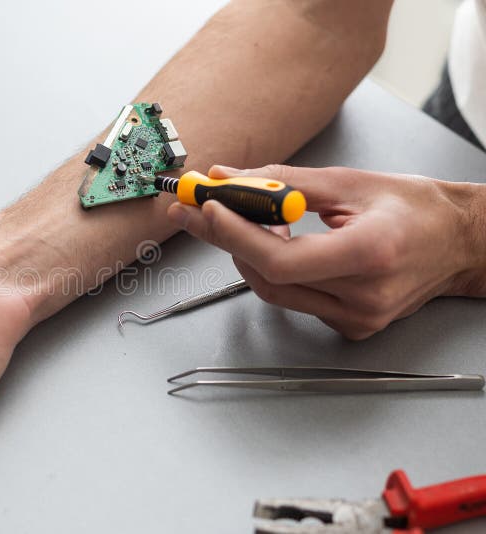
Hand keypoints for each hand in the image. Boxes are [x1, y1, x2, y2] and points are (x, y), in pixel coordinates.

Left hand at [167, 164, 485, 338]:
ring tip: (243, 221)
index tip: (208, 207)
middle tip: (199, 210)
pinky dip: (274, 271)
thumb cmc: (416, 209)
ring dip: (247, 255)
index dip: (236, 235)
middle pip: (268, 277)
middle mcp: (364, 296)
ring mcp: (357, 318)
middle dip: (226, 240)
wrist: (459, 244)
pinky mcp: (350, 326)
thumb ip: (282, 182)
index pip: (281, 260)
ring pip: (274, 292)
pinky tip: (277, 244)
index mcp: (370, 254)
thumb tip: (227, 179)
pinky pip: (294, 300)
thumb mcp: (349, 183)